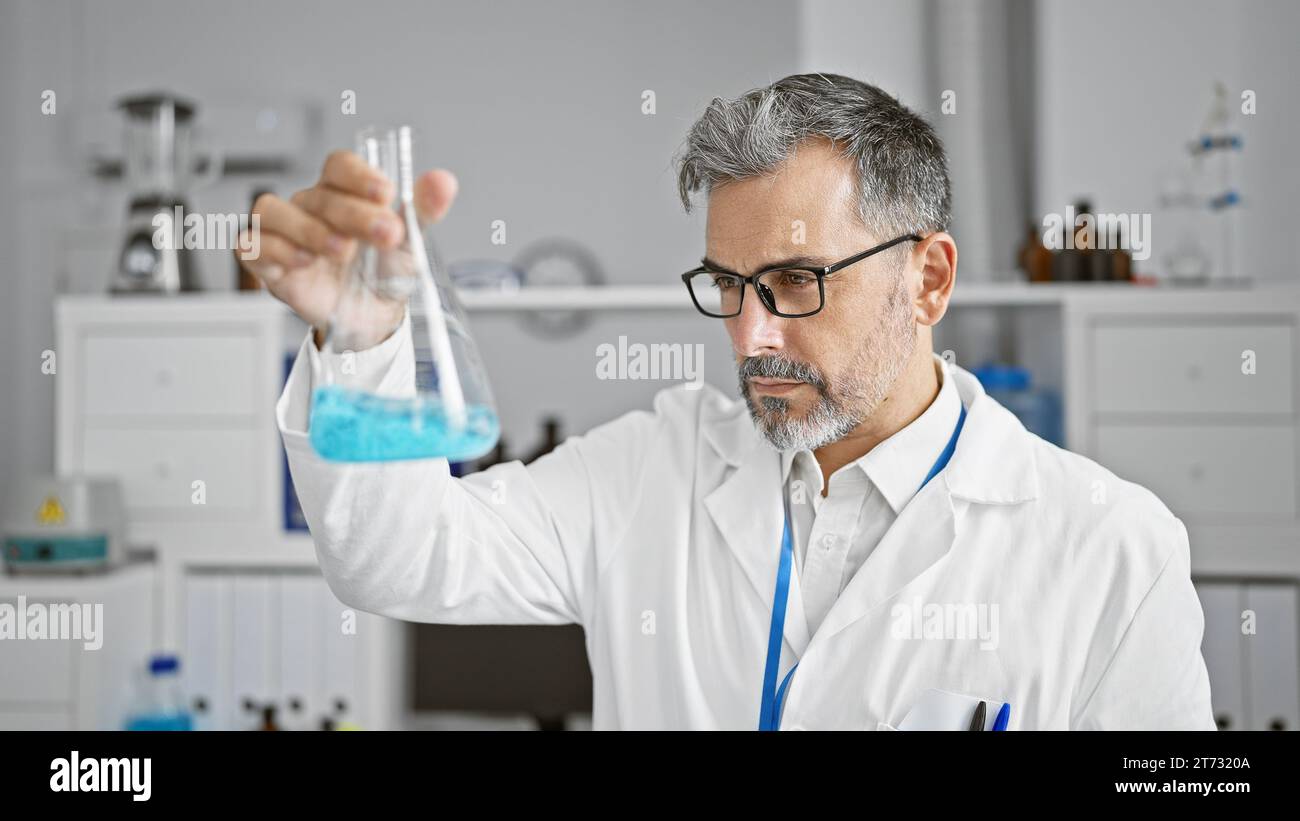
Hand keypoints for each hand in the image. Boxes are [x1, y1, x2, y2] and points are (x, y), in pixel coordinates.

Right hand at [237, 150, 458, 344]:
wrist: (374, 317)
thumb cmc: (384, 271)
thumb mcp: (410, 241)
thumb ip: (422, 209)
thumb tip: (444, 181)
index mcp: (342, 193)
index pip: (338, 165)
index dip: (359, 175)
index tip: (386, 193)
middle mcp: (310, 208)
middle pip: (317, 194)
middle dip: (354, 213)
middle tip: (386, 234)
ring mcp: (285, 234)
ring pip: (272, 211)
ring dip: (308, 229)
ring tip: (343, 251)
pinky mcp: (269, 265)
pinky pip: (251, 245)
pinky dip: (276, 250)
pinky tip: (306, 262)